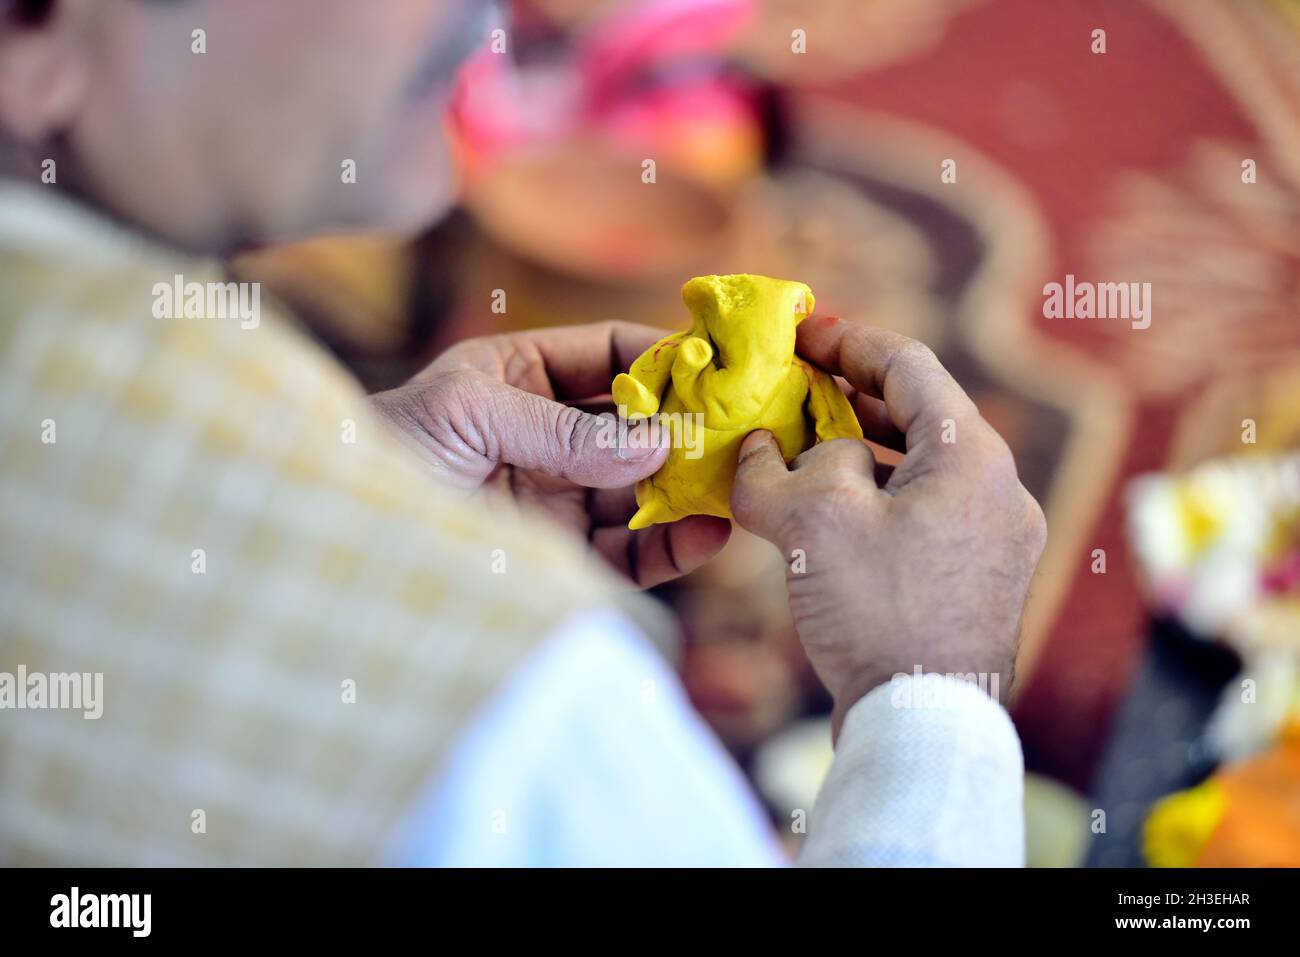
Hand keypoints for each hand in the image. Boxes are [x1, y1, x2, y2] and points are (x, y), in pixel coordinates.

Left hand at [371, 322, 730, 587]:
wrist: (334, 540)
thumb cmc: (384, 450)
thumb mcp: (466, 414)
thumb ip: (559, 428)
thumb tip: (653, 442)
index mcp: (522, 374)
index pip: (613, 354)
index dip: (667, 357)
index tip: (721, 366)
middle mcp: (548, 432)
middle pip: (641, 423)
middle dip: (692, 427)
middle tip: (748, 432)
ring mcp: (557, 493)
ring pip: (645, 488)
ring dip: (692, 488)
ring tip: (737, 490)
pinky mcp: (560, 553)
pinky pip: (628, 548)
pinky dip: (670, 545)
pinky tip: (706, 535)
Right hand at [730, 317, 1046, 736]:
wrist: (924, 727)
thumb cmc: (876, 613)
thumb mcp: (811, 522)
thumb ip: (777, 468)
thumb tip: (766, 451)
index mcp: (974, 456)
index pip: (909, 366)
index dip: (848, 342)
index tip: (802, 336)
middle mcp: (1001, 490)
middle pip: (919, 417)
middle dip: (849, 401)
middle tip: (794, 391)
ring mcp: (999, 541)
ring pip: (920, 472)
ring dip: (860, 456)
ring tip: (801, 456)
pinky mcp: (981, 583)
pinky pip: (925, 517)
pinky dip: (877, 503)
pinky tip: (830, 522)